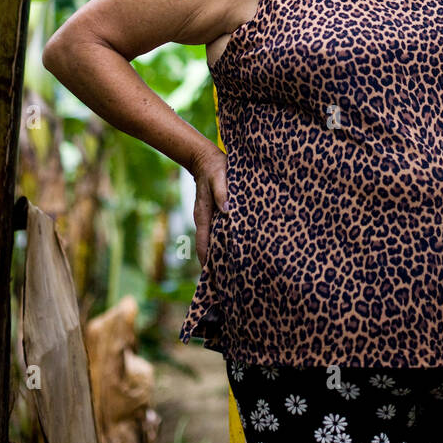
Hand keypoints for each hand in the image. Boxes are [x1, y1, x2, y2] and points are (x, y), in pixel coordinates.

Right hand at [186, 142, 227, 269]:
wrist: (206, 159)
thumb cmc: (214, 168)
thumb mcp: (219, 177)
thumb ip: (222, 192)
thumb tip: (227, 210)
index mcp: (203, 216)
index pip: (204, 246)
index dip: (208, 263)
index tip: (215, 280)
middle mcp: (205, 221)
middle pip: (209, 248)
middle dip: (216, 265)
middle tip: (229, 284)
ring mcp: (211, 219)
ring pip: (215, 242)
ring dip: (222, 255)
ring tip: (236, 273)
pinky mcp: (217, 214)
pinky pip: (220, 233)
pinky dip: (226, 244)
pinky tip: (238, 249)